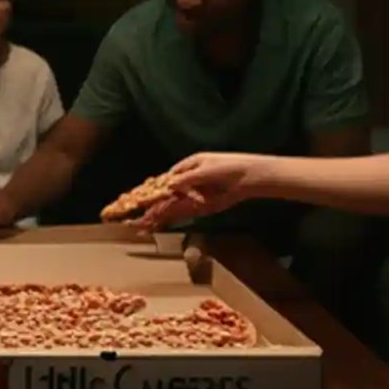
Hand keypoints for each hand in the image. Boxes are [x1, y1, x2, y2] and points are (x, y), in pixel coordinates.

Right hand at [131, 152, 267, 228]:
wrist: (249, 178)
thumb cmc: (227, 168)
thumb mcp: (203, 170)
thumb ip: (184, 180)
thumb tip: (168, 186)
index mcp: (188, 166)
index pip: (166, 178)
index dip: (155, 188)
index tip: (141, 198)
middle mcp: (189, 180)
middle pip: (167, 192)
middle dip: (153, 204)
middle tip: (139, 215)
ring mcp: (196, 193)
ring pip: (173, 203)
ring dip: (160, 213)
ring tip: (144, 222)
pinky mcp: (203, 204)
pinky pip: (185, 211)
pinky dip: (173, 216)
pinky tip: (162, 222)